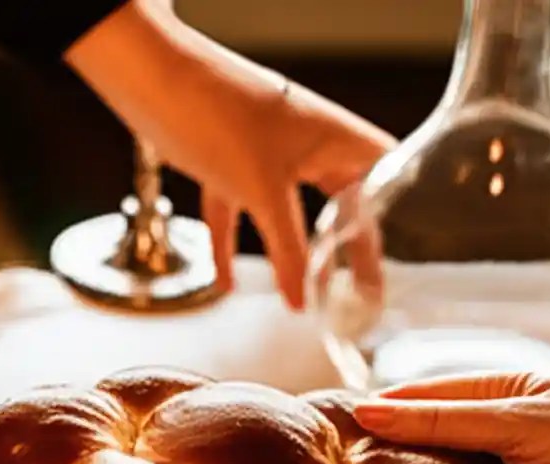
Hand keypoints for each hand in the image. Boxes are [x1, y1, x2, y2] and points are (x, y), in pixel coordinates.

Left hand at [66, 1, 394, 308]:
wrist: (150, 79)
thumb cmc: (217, 114)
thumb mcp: (263, 192)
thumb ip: (288, 249)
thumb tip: (303, 298)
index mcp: (334, 138)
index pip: (384, 177)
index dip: (396, 217)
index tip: (399, 259)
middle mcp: (308, 142)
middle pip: (339, 202)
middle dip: (347, 247)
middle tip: (360, 289)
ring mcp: (268, 151)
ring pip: (289, 212)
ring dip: (294, 252)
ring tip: (308, 296)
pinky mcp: (229, 161)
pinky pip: (241, 212)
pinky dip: (234, 245)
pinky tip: (226, 282)